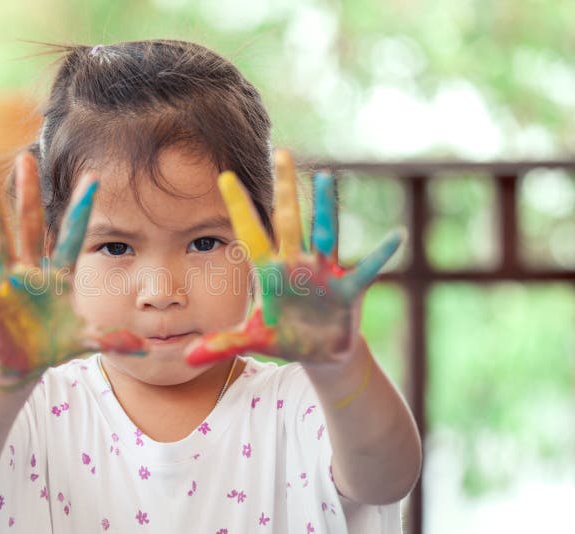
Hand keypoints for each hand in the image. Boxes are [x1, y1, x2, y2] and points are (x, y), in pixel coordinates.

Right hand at [0, 153, 146, 388]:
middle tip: (26, 157)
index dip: (81, 209)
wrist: (24, 361)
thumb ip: (109, 339)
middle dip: (28, 193)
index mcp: (58, 276)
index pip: (71, 235)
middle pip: (30, 225)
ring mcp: (5, 281)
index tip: (94, 178)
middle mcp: (30, 270)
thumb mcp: (83, 341)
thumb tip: (142, 347)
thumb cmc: (54, 344)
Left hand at [186, 149, 403, 368]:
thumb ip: (224, 344)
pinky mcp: (347, 288)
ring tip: (327, 178)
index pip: (251, 233)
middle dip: (285, 188)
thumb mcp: (254, 341)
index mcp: (270, 272)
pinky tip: (396, 237)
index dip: (239, 208)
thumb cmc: (285, 339)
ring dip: (324, 208)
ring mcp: (323, 272)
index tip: (225, 177)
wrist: (320, 353)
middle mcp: (296, 264)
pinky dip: (381, 256)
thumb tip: (189, 358)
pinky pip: (366, 269)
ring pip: (324, 233)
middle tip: (282, 151)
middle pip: (288, 220)